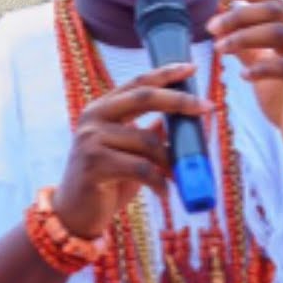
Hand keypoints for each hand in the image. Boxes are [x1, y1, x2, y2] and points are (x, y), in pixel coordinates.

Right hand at [51, 63, 209, 238]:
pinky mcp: (94, 165)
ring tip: (179, 175)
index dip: (166, 74)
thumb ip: (151, 131)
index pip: (138, 82)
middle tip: (208, 108)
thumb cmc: (108, 180)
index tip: (192, 68)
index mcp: (103, 108)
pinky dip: (160, 181)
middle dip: (179, 101)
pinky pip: (141, 168)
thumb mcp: (132, 151)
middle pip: (144, 97)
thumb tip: (186, 116)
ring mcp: (91, 140)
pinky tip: (165, 192)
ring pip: (148, 141)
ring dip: (171, 160)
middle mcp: (93, 117)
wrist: (75, 214)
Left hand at [207, 0, 282, 166]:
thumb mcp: (263, 68)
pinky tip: (243, 76)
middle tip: (212, 28)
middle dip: (239, 14)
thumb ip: (249, 46)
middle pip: (276, 10)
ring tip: (221, 49)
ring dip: (246, 37)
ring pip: (281, 34)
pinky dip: (263, 68)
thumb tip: (224, 23)